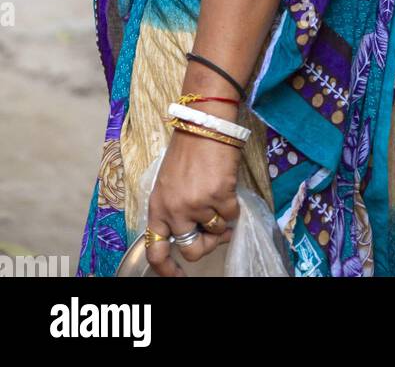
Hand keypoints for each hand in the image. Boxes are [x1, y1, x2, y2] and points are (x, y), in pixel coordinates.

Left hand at [144, 130, 239, 277]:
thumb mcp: (169, 184)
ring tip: (219, 199)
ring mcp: (197, 204)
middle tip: (214, 232)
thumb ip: (173, 210)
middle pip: (192, 250)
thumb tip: (190, 234)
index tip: (179, 276)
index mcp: (158, 207)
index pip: (155, 251)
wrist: (205, 125)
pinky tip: (227, 188)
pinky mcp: (218, 195)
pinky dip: (233, 206)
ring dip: (221, 220)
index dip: (167, 270)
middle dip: (206, 245)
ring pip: (216, 232)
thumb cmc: (187, 151)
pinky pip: (231, 216)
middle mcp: (175, 210)